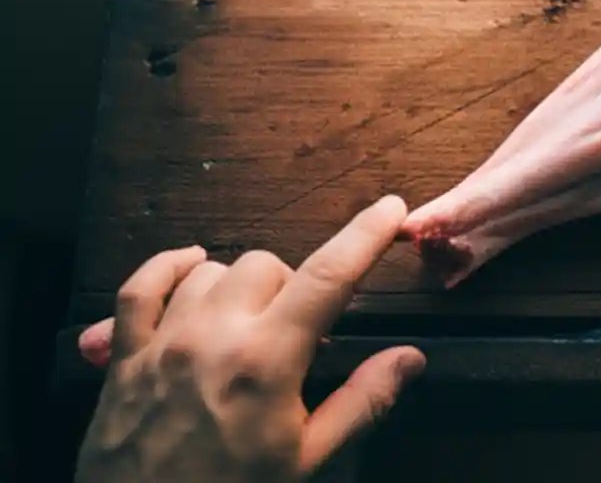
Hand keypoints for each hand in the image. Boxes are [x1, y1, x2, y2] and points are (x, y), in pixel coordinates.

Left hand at [74, 195, 425, 482]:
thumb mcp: (307, 460)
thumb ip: (361, 403)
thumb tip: (409, 359)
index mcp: (266, 361)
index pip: (328, 277)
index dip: (365, 236)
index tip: (390, 209)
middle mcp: (213, 335)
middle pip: (268, 265)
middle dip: (295, 287)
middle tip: (300, 335)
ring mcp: (163, 340)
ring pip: (211, 270)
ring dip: (239, 285)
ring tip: (250, 323)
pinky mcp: (125, 355)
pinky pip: (140, 285)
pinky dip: (168, 268)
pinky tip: (190, 269)